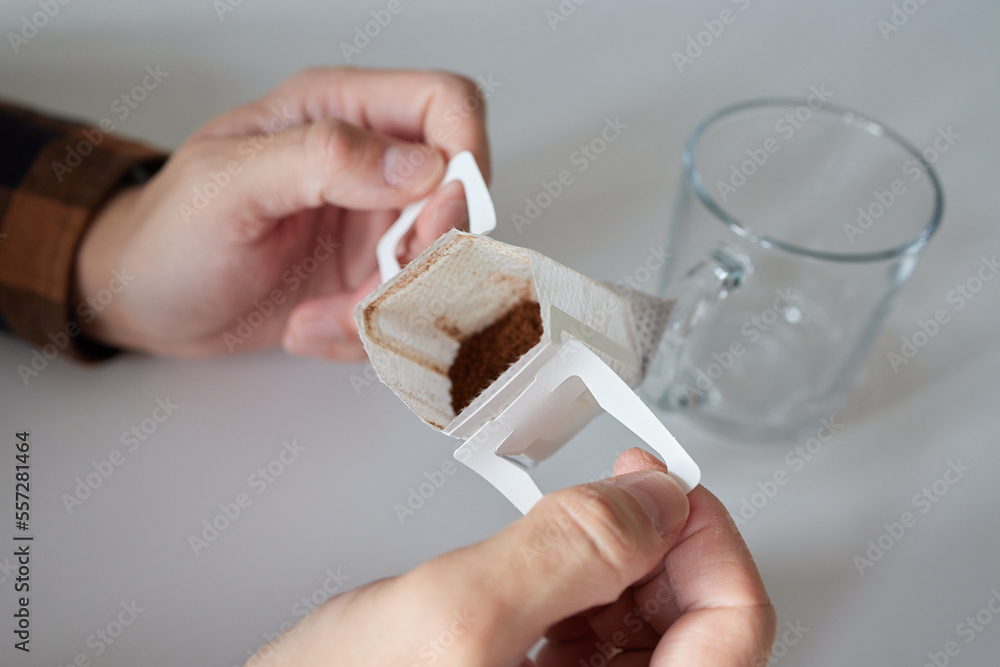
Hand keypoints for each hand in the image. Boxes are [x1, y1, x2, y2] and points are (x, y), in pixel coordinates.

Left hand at [75, 67, 489, 358]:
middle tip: (367, 288)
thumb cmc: (167, 233)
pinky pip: (407, 312)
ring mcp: (375, 225)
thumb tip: (421, 164)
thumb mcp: (228, 185)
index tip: (433, 220)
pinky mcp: (370, 278)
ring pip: (438, 267)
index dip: (464, 157)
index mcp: (338, 111)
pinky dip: (366, 335)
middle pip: (460, 199)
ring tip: (313, 319)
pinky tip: (308, 327)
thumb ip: (321, 159)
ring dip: (385, 308)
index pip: (446, 105)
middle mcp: (369, 165)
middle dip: (422, 258)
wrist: (146, 302)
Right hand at [248, 448, 774, 665]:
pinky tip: (547, 575)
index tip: (669, 490)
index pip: (734, 634)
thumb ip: (566, 552)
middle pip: (700, 635)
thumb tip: (655, 504)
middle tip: (622, 494)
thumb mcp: (449, 618)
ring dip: (624, 570)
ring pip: (652, 639)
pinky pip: (601, 654)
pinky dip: (587, 599)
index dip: (711, 543)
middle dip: (662, 549)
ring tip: (571, 531)